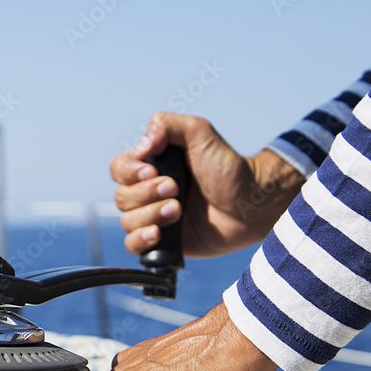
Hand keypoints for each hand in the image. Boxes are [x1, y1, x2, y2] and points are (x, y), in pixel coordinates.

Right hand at [110, 113, 303, 257]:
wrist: (251, 203)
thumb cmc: (228, 167)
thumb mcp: (199, 132)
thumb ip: (166, 125)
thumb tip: (141, 146)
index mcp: (152, 166)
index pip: (119, 169)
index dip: (130, 172)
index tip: (152, 171)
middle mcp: (148, 193)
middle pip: (122, 197)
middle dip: (147, 194)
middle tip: (176, 190)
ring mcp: (155, 218)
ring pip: (128, 221)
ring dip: (151, 214)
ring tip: (178, 210)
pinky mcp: (164, 243)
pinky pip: (133, 246)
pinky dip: (140, 240)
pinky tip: (157, 234)